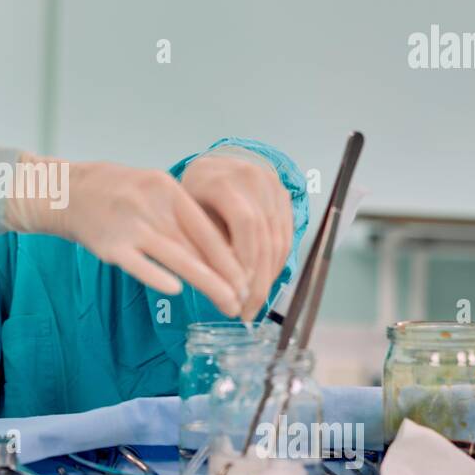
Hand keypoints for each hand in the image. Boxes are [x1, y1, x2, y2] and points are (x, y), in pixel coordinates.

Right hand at [7, 156, 251, 317]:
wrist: (67, 191)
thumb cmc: (118, 194)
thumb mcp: (154, 191)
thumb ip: (182, 217)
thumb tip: (218, 251)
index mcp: (167, 190)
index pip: (208, 227)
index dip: (231, 255)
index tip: (248, 278)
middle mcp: (152, 206)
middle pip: (198, 246)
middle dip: (226, 275)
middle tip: (244, 299)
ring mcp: (131, 225)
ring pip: (176, 257)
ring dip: (206, 282)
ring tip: (226, 303)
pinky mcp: (110, 246)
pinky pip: (139, 263)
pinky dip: (157, 276)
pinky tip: (176, 290)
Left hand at [179, 151, 293, 316]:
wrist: (219, 162)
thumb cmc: (195, 191)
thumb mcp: (187, 212)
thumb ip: (201, 242)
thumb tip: (213, 286)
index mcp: (224, 181)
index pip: (244, 223)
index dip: (244, 261)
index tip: (235, 293)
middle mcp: (254, 180)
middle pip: (264, 237)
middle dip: (257, 280)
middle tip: (246, 311)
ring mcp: (274, 188)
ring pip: (279, 240)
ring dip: (268, 277)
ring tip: (254, 304)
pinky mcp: (285, 198)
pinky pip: (286, 237)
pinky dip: (276, 264)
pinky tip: (264, 283)